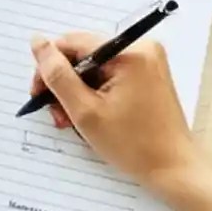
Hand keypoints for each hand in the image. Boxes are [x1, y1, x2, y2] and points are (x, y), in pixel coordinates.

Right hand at [29, 34, 200, 187]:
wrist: (174, 167)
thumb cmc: (134, 145)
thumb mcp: (85, 110)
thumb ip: (57, 75)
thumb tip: (37, 43)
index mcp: (128, 52)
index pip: (71, 43)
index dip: (49, 68)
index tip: (40, 95)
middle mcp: (140, 48)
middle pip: (83, 55)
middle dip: (65, 84)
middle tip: (58, 114)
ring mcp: (146, 61)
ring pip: (93, 67)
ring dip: (77, 92)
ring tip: (72, 120)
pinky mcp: (147, 74)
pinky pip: (109, 75)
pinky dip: (94, 93)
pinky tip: (90, 115)